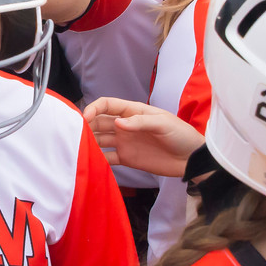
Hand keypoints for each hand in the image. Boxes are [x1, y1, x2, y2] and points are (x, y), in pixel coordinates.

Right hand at [84, 97, 203, 177]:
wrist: (190, 159)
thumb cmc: (180, 135)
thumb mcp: (163, 123)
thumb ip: (140, 122)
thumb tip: (118, 123)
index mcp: (133, 111)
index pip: (107, 105)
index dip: (93, 109)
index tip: (84, 118)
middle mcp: (125, 125)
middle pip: (99, 122)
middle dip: (86, 126)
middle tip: (74, 135)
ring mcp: (124, 142)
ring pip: (100, 139)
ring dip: (89, 142)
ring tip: (77, 148)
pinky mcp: (126, 158)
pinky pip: (107, 157)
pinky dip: (97, 158)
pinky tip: (89, 161)